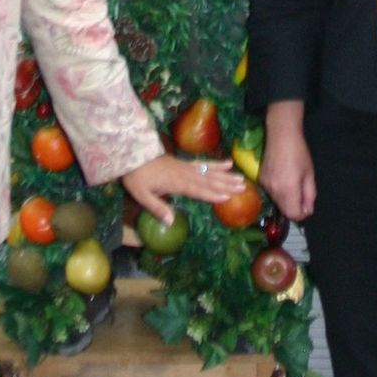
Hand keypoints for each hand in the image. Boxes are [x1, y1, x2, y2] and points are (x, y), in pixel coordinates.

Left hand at [121, 150, 247, 225]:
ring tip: (241, 178)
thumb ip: (157, 208)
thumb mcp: (141, 195)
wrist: (133, 154)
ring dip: (226, 175)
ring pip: (209, 171)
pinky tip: (228, 163)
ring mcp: (186, 167)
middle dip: (226, 184)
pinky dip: (216, 164)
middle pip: (208, 180)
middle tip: (243, 187)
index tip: (228, 197)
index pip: (198, 190)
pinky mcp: (185, 162)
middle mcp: (185, 174)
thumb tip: (171, 222)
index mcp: (176, 183)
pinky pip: (203, 163)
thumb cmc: (136, 176)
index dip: (212, 194)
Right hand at [260, 120, 315, 222]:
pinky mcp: (260, 180)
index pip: (293, 214)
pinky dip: (278, 192)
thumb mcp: (309, 174)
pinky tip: (283, 178)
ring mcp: (265, 186)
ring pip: (277, 202)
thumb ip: (310, 195)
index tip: (307, 205)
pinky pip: (271, 193)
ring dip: (286, 200)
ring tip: (293, 183)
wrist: (280, 135)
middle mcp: (274, 191)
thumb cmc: (299, 153)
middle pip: (284, 211)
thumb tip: (308, 210)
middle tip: (302, 193)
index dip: (302, 214)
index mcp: (288, 190)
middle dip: (294, 207)